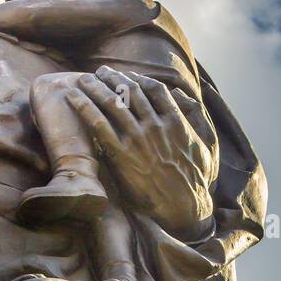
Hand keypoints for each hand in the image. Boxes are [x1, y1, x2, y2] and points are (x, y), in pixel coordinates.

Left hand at [69, 67, 217, 236]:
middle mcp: (155, 126)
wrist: (184, 208)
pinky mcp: (122, 156)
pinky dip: (85, 108)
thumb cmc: (197, 181)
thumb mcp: (207, 145)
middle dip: (113, 78)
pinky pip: (99, 126)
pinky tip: (73, 98)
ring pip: (113, 103)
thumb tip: (183, 95)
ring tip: (83, 80)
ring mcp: (138, 140)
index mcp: (176, 121)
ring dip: (96, 87)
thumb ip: (197, 117)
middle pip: (130, 92)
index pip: (154, 89)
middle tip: (100, 72)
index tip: (127, 75)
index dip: (138, 79)